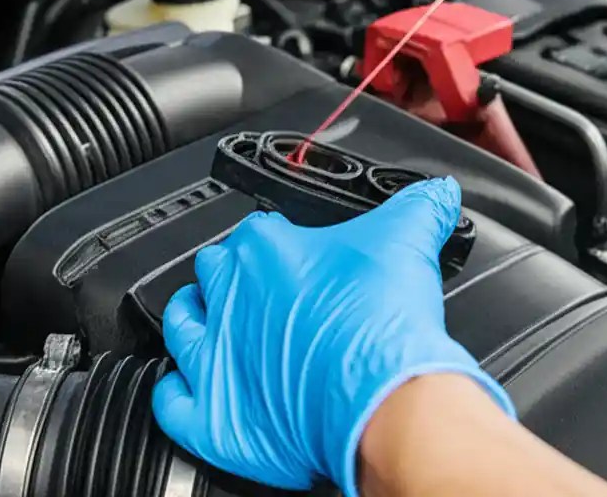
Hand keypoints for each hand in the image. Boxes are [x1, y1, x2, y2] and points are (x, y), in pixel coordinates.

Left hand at [151, 178, 514, 495]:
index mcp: (264, 249)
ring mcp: (214, 356)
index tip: (299, 254)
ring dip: (194, 320)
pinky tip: (192, 388)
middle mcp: (229, 296)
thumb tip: (435, 192)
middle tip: (269, 291)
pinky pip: (171, 401)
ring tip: (219, 325)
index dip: (278, 240)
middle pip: (213, 271)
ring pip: (182, 324)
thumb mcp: (409, 238)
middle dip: (233, 276)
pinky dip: (175, 394)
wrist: (382, 398)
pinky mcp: (212, 414)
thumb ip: (420, 205)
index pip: (256, 230)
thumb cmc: (383, 322)